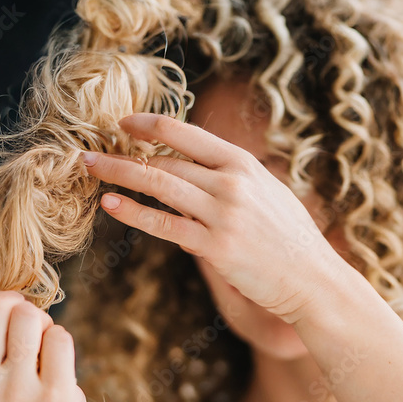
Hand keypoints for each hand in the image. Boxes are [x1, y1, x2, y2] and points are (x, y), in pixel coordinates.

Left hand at [80, 113, 346, 323]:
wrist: (313, 279)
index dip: (150, 124)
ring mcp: (223, 214)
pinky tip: (109, 204)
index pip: (186, 133)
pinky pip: (164, 224)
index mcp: (243, 164)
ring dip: (119, 173)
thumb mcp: (267, 193)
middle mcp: (231, 183)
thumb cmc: (291, 239)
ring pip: (159, 185)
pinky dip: (133, 212)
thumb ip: (233, 178)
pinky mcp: (215, 246)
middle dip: (123, 153)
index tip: (123, 122)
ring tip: (89, 166)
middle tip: (89, 151)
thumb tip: (197, 171)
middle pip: (165, 160)